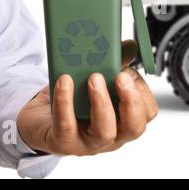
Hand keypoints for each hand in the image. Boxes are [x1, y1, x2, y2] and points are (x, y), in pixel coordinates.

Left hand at [16, 41, 158, 156]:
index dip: (142, 92)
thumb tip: (129, 46)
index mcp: (124, 120)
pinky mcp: (64, 142)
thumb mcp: (96, 82)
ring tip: (94, 77)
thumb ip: (114, 64)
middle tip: (121, 76)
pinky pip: (67, 125)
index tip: (129, 72)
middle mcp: (112, 136)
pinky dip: (66, 101)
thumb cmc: (75, 102)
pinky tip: (64, 81)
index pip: (147, 113)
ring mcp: (89, 143)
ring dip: (102, 102)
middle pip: (134, 128)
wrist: (42, 120)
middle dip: (131, 101)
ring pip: (105, 131)